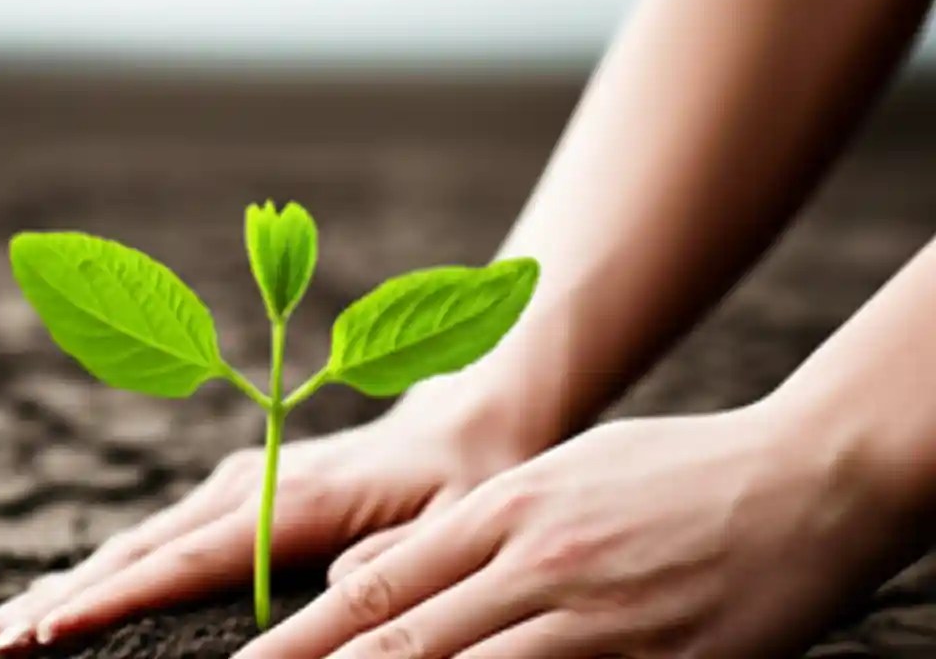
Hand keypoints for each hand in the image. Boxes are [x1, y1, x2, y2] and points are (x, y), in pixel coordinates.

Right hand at [0, 369, 562, 650]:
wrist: (462, 421)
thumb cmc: (459, 479)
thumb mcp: (448, 523)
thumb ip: (392, 564)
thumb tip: (333, 598)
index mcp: (287, 499)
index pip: (184, 558)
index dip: (113, 597)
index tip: (48, 629)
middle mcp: (245, 487)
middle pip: (140, 550)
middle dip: (65, 595)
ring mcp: (234, 488)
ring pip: (138, 544)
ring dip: (71, 583)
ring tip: (6, 627)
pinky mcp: (234, 496)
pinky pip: (158, 540)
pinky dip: (107, 571)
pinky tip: (72, 596)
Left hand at [240, 404, 914, 657]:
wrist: (803, 478)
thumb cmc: (675, 472)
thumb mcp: (561, 476)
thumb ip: (471, 527)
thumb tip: (376, 574)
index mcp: (506, 509)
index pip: (381, 582)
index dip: (304, 636)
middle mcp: (534, 561)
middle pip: (401, 636)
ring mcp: (594, 617)